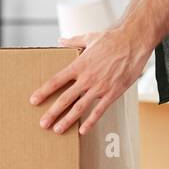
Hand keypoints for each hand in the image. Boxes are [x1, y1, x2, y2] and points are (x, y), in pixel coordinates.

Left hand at [29, 26, 152, 134]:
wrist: (133, 41)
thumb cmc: (112, 38)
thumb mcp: (89, 37)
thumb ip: (73, 41)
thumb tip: (60, 40)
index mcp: (79, 64)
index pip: (56, 80)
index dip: (44, 91)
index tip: (34, 100)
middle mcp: (87, 78)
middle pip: (65, 98)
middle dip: (52, 112)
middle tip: (43, 123)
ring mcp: (100, 87)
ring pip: (79, 107)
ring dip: (67, 120)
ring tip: (57, 129)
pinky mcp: (113, 93)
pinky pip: (99, 110)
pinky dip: (90, 121)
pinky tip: (83, 130)